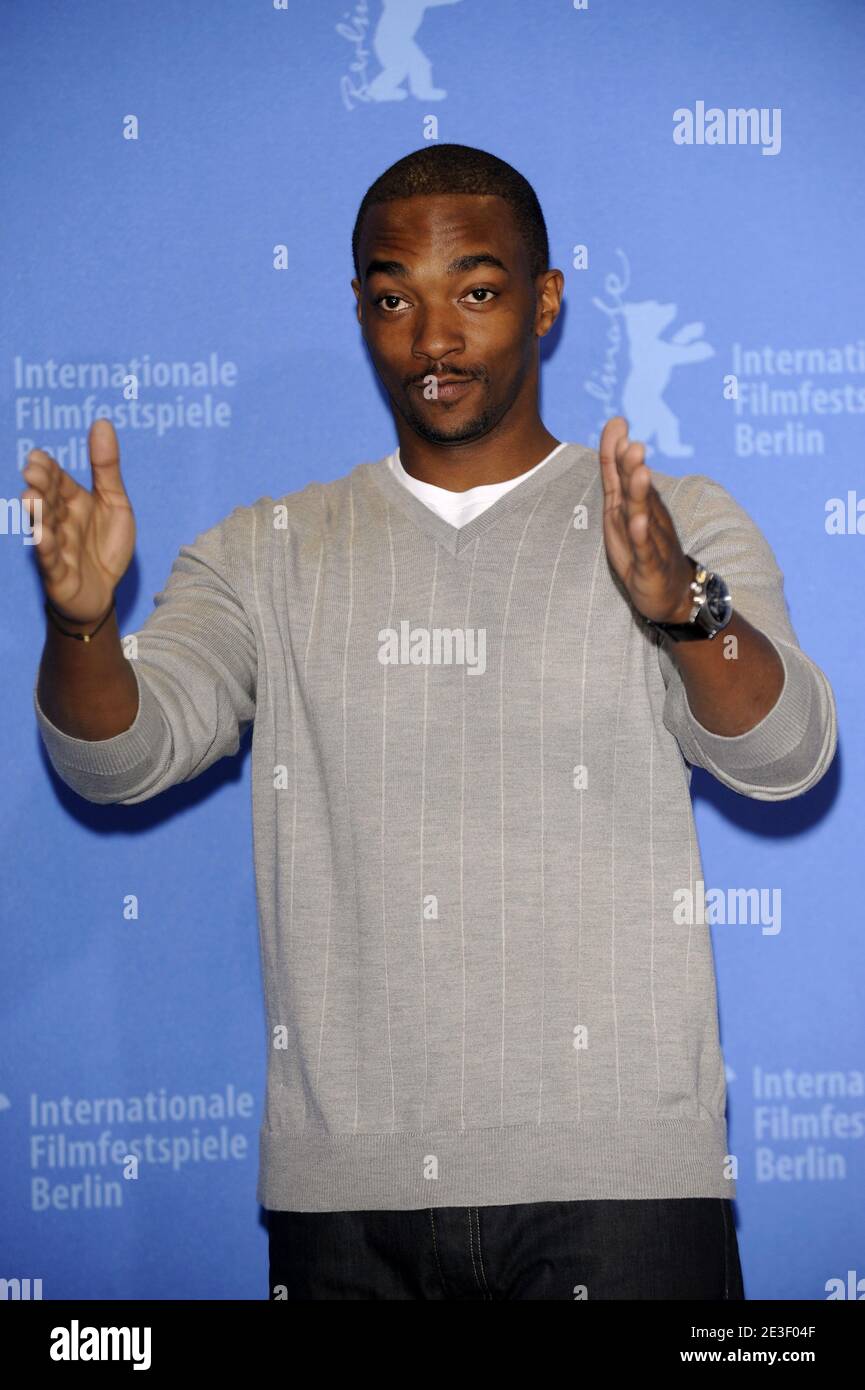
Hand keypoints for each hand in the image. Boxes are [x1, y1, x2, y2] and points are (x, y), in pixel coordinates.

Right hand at [21, 419, 135, 623]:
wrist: (105, 592)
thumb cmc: (104, 545)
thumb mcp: (115, 502)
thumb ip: (106, 466)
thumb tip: (102, 422)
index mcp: (72, 501)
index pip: (57, 481)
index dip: (48, 470)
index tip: (37, 457)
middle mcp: (60, 521)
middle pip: (48, 501)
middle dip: (40, 486)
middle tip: (32, 471)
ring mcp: (56, 546)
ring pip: (44, 527)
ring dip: (37, 513)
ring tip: (30, 498)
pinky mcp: (57, 573)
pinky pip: (50, 560)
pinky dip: (45, 548)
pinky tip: (42, 535)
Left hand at [599, 416, 694, 623]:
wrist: (671, 592)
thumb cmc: (642, 545)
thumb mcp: (620, 507)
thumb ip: (614, 470)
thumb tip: (614, 429)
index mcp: (637, 503)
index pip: (625, 474)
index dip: (618, 452)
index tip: (617, 424)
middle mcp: (648, 516)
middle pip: (638, 489)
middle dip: (634, 467)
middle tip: (633, 445)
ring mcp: (651, 540)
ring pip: (645, 515)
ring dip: (641, 494)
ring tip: (640, 473)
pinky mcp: (651, 565)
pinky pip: (646, 549)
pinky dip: (642, 536)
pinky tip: (639, 522)